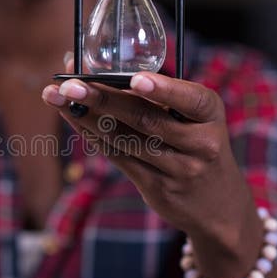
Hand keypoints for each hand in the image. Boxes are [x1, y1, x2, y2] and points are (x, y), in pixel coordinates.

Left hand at [42, 71, 259, 267]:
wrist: (218, 206)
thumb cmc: (199, 145)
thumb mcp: (198, 120)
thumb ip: (160, 98)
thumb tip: (101, 70)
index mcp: (211, 115)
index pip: (191, 99)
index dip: (163, 90)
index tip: (136, 80)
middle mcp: (199, 144)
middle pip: (145, 119)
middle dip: (102, 98)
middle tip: (70, 84)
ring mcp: (178, 170)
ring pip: (125, 139)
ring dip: (86, 116)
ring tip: (58, 96)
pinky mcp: (156, 188)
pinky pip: (118, 157)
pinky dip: (92, 135)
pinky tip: (73, 117)